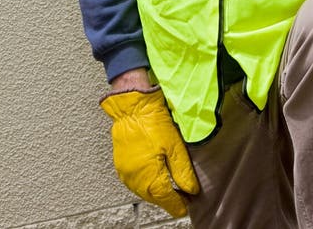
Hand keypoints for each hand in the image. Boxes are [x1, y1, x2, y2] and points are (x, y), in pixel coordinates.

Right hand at [100, 86, 198, 217]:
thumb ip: (183, 172)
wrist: (132, 107)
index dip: (179, 205)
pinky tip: (155, 178)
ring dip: (157, 192)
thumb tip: (191, 190)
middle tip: (183, 197)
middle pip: (155, 199)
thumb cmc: (151, 122)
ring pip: (144, 192)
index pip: (167, 201)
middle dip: (169, 199)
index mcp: (149, 179)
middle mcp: (135, 181)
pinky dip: (147, 183)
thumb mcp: (174, 146)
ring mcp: (125, 174)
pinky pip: (135, 182)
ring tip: (171, 189)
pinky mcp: (121, 166)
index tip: (188, 206)